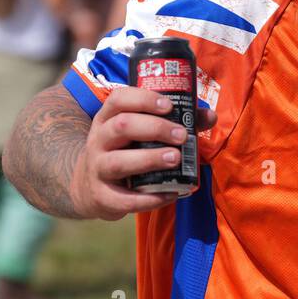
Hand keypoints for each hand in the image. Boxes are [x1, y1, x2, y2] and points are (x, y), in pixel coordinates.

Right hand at [70, 86, 216, 220]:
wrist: (87, 187)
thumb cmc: (126, 152)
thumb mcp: (140, 133)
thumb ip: (176, 121)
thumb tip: (210, 116)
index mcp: (108, 118)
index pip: (119, 99)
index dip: (144, 99)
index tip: (169, 106)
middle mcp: (99, 140)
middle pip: (121, 126)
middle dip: (154, 128)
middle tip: (181, 136)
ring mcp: (97, 169)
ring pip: (118, 162)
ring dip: (149, 159)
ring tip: (176, 159)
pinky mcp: (102, 197)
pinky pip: (124, 199)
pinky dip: (149, 199)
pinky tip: (171, 194)